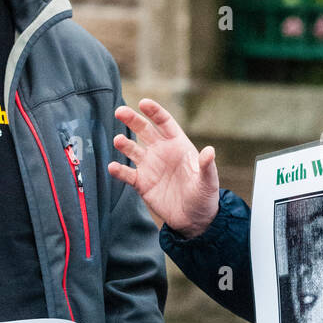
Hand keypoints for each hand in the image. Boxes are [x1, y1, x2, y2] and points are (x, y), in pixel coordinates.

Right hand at [107, 98, 219, 237]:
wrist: (193, 219)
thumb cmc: (204, 196)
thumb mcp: (208, 181)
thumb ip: (206, 166)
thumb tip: (210, 151)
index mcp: (178, 145)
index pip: (164, 123)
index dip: (154, 112)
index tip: (143, 103)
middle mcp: (161, 152)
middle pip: (144, 130)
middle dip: (132, 120)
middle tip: (119, 111)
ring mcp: (150, 167)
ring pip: (132, 149)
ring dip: (124, 144)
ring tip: (118, 140)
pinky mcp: (141, 183)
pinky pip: (127, 174)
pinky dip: (119, 171)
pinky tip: (113, 167)